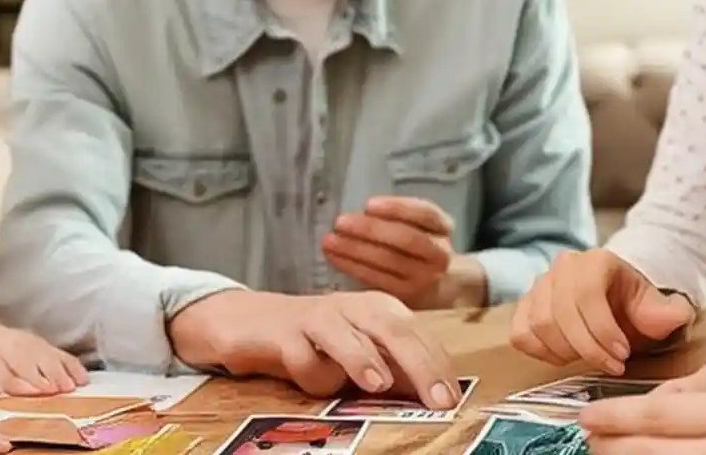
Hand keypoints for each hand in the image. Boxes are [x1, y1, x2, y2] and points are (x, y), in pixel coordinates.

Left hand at [0, 298, 88, 397]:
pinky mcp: (35, 341)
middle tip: (63, 391)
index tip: (35, 393)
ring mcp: (24, 340)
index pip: (2, 370)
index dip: (18, 383)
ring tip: (75, 386)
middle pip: (30, 361)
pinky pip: (56, 351)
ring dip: (62, 370)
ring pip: (46, 355)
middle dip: (46, 376)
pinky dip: (70, 363)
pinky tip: (83, 376)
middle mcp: (7, 342)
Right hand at [169, 290, 461, 408]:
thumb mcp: (361, 354)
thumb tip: (437, 395)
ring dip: (362, 357)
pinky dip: (310, 375)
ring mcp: (317, 315)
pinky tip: (310, 382)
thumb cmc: (317, 342)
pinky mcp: (282, 331)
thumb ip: (395, 368)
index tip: (453, 399)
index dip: (438, 365)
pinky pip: (300, 355)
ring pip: (344, 333)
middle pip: (392, 328)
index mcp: (379, 309)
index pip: (417, 334)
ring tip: (380, 384)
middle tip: (438, 399)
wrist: (252, 322)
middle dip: (419, 364)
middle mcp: (352, 306)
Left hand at [322, 197, 484, 308]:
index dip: (397, 208)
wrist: (442, 289)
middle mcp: (438, 255)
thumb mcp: (421, 227)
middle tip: (340, 222)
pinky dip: (353, 267)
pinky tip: (335, 257)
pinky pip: (377, 280)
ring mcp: (424, 280)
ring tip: (329, 240)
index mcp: (443, 229)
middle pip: (406, 239)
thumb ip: (400, 217)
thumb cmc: (419, 249)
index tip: (368, 205)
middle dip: (370, 230)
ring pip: (389, 261)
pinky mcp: (406, 298)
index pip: (426, 214)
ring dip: (355, 249)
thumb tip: (362, 212)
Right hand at [510, 249, 695, 374]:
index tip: (622, 354)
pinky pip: (521, 335)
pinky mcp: (524, 308)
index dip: (602, 330)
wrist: (617, 304)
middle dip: (587, 348)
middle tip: (612, 366)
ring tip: (591, 359)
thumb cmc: (634, 307)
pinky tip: (566, 355)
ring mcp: (538, 286)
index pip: (586, 294)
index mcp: (595, 261)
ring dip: (566, 352)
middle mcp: (562, 267)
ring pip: (539, 325)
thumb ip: (669, 311)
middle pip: (559, 313)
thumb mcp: (658, 307)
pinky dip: (542, 352)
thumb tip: (675, 314)